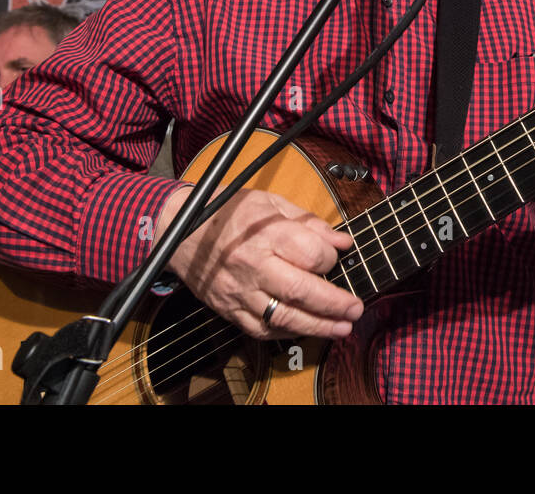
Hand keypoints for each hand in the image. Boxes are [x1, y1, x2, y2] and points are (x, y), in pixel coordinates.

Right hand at [155, 186, 363, 340]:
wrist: (179, 232)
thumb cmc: (228, 213)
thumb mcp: (269, 202)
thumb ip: (308, 222)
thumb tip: (341, 241)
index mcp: (265, 233)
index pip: (309, 253)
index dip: (329, 258)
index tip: (336, 257)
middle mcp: (253, 265)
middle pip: (300, 290)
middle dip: (333, 303)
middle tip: (355, 308)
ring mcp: (240, 291)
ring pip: (282, 316)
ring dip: (317, 326)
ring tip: (342, 328)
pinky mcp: (229, 310)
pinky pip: (261, 329)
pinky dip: (286, 332)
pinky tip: (306, 330)